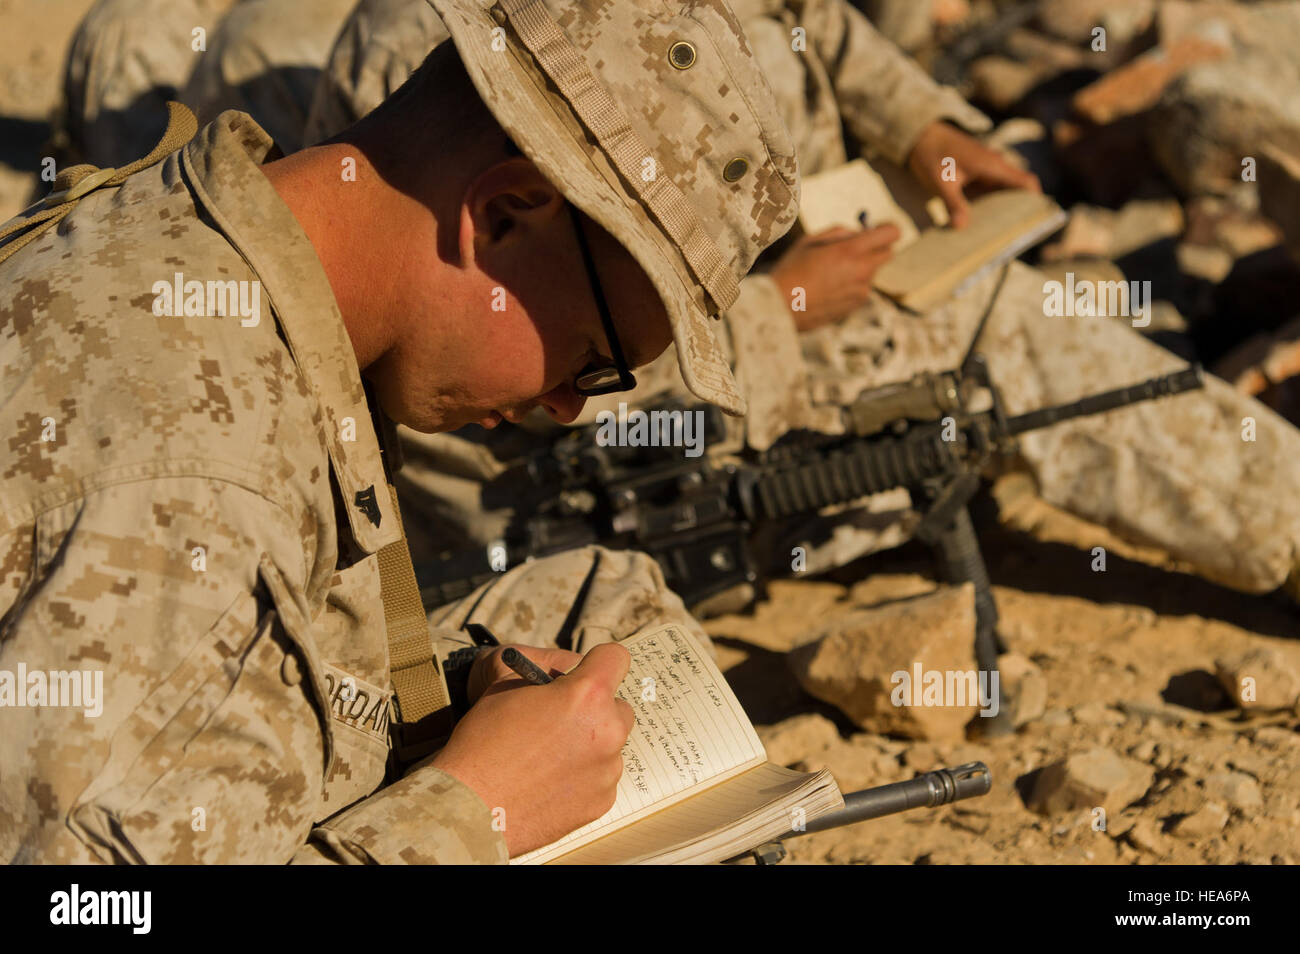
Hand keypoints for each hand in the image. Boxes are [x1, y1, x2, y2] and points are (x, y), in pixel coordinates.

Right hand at [430, 642, 634, 856]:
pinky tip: (549, 782)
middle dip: (595, 709)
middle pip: (618, 707)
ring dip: (589, 745)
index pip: (616, 657)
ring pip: (610, 745)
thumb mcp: (504, 687)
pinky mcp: (602, 801)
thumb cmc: (483, 743)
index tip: (584, 674)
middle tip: (561, 720)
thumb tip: (560, 673)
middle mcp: (608, 731)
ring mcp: (608, 770)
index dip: (598, 662)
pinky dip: (582, 777)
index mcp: (587, 695)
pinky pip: (601, 778)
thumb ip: (542, 673)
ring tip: (548, 758)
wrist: (470, 808)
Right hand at [769, 223, 900, 332]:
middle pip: (888, 253)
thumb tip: (857, 233)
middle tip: (854, 249)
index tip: (875, 230)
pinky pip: (860, 289)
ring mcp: (861, 291)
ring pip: (870, 272)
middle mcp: (862, 271)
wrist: (780, 308)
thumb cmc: (791, 270)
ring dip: (858, 269)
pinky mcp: (856, 306)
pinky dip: (850, 286)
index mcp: (851, 250)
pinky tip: (826, 289)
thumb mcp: (810, 241)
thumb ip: (838, 233)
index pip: (892, 233)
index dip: (886, 229)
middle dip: (876, 248)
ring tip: (827, 274)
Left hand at [906, 121, 1040, 228]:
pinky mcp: (976, 176)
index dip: (1036, 200)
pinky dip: (988, 206)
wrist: (920, 137)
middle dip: (1019, 211)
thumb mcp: (941, 182)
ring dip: (1002, 210)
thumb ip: (953, 203)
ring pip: (1003, 193)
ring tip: (998, 235)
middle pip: (1018, 191)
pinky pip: (989, 193)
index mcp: (993, 166)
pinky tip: (979, 224)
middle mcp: (995, 168)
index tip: (1034, 220)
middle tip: (1014, 236)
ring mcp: (986, 172)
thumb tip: (962, 227)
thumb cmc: (932, 154)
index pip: (1027, 181)